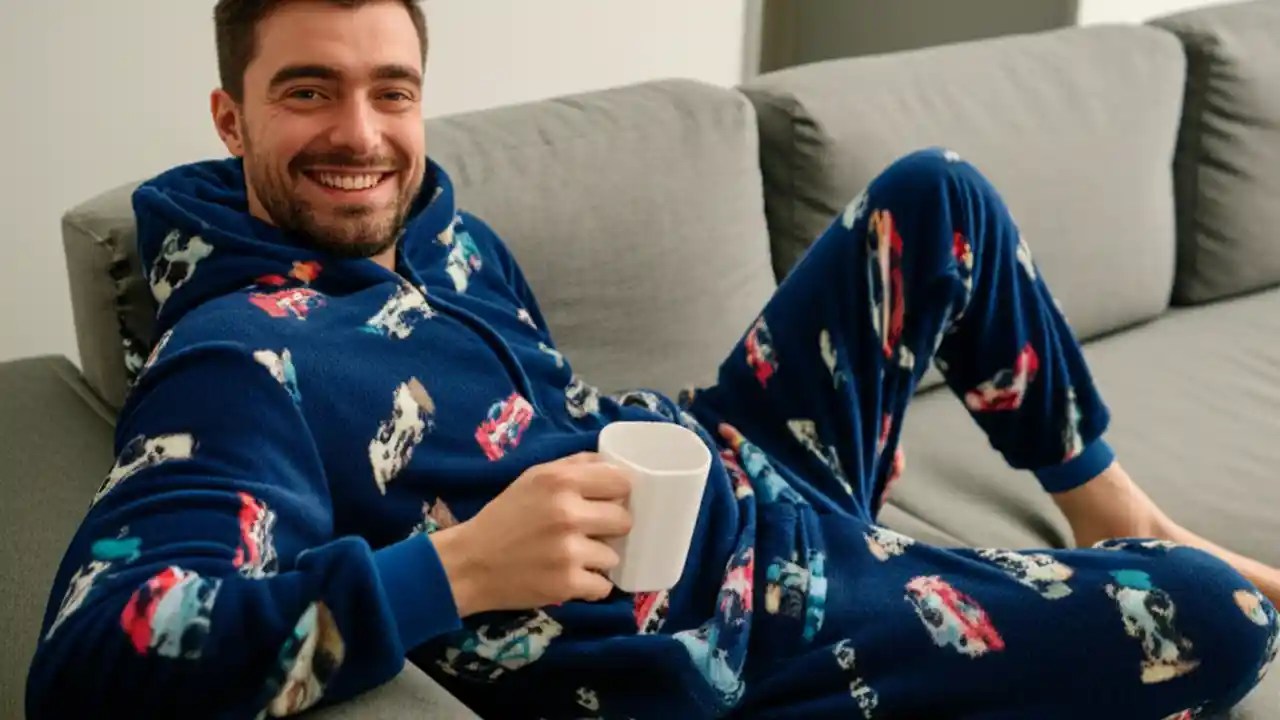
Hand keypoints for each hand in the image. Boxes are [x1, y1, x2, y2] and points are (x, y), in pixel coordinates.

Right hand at [433, 452, 632, 615]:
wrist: (469, 564)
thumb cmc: (504, 517)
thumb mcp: (533, 478)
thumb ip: (575, 466)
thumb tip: (614, 464)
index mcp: (560, 482)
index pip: (621, 482)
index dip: (617, 494)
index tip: (606, 502)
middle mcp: (567, 513)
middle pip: (624, 520)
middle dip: (609, 528)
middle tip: (588, 533)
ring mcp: (569, 551)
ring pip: (614, 556)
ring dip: (597, 560)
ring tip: (572, 558)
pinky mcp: (567, 584)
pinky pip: (604, 586)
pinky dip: (590, 585)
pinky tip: (570, 577)